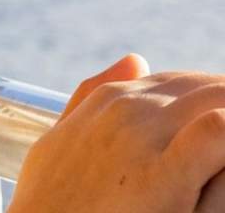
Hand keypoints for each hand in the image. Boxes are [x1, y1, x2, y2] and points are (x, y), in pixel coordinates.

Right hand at [8, 54, 224, 212]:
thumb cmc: (50, 201)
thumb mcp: (58, 141)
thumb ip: (91, 99)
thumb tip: (134, 60)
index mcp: (107, 99)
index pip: (180, 81)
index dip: (210, 98)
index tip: (221, 122)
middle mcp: (126, 109)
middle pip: (206, 88)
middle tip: (223, 144)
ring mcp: (144, 138)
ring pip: (218, 99)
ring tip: (223, 153)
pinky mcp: (164, 176)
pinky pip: (215, 132)